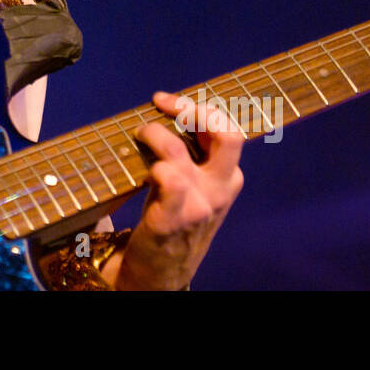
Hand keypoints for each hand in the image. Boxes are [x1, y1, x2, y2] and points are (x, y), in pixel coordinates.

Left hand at [103, 91, 244, 289]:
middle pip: (227, 134)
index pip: (228, 129)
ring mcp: (200, 205)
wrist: (163, 269)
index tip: (165, 100)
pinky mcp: (174, 219)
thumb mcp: (194, 184)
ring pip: (178, 150)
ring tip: (140, 135)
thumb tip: (170, 110)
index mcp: (230, 177)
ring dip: (153, 134)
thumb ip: (193, 154)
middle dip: (191, 108)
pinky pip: (166, 178)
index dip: (197, 107)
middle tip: (162, 103)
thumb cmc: (174, 216)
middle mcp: (221, 189)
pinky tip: (143, 170)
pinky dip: (151, 165)